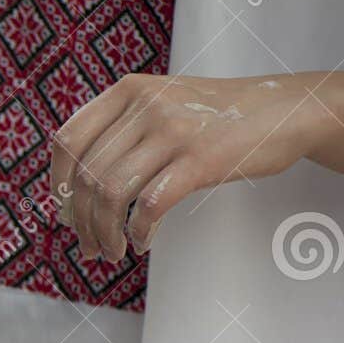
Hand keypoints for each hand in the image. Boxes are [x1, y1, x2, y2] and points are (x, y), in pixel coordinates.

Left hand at [51, 72, 335, 262]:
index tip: (65, 215)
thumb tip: (69, 191)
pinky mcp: (201, 158)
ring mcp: (173, 130)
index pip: (68, 141)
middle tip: (91, 247)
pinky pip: (151, 204)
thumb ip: (118, 131)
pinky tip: (142, 242)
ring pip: (111, 193)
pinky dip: (139, 231)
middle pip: (87, 175)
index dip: (58, 184)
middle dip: (82, 221)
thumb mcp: (159, 103)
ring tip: (112, 251)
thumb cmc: (214, 117)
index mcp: (127, 90)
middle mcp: (145, 105)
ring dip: (105, 233)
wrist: (285, 109)